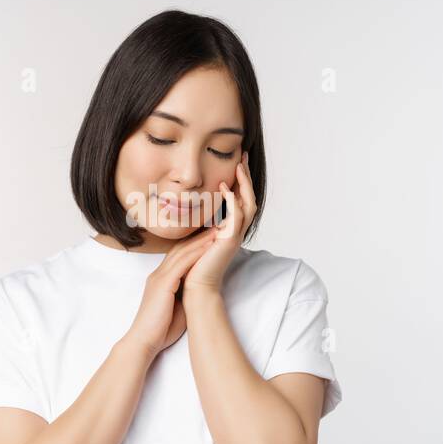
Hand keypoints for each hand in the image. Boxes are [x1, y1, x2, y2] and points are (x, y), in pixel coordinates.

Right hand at [121, 227, 218, 357]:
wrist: (143, 341)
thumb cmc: (159, 330)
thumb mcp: (176, 307)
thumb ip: (185, 295)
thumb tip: (199, 293)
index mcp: (161, 280)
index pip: (178, 256)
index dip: (193, 244)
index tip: (210, 236)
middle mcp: (158, 274)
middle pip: (180, 248)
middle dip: (198, 236)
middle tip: (216, 224)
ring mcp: (159, 278)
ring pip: (181, 252)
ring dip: (200, 240)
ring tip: (217, 229)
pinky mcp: (163, 284)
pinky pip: (182, 263)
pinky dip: (196, 252)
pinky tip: (209, 245)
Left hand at [185, 152, 256, 294]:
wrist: (195, 287)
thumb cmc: (193, 265)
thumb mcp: (197, 237)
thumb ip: (201, 222)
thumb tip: (193, 206)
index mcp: (230, 229)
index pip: (241, 199)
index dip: (241, 181)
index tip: (237, 161)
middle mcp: (237, 231)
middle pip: (250, 198)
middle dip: (246, 177)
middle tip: (243, 156)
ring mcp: (235, 236)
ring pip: (248, 205)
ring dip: (244, 184)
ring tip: (238, 167)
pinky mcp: (229, 241)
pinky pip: (236, 217)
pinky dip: (232, 201)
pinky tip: (225, 188)